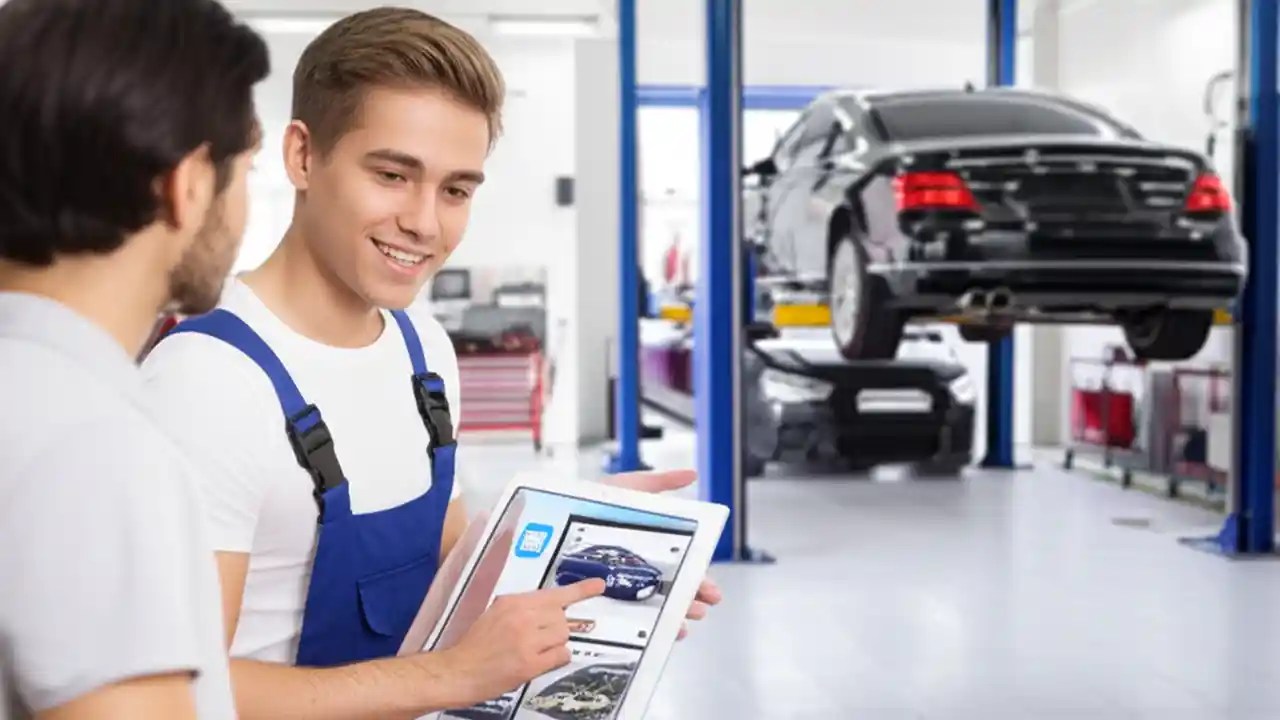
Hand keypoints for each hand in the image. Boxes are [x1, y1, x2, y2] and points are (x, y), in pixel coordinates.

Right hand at [438, 578, 604, 705]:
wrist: (458, 671)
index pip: (554, 594)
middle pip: (562, 617)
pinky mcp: (530, 663)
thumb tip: (551, 608)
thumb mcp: (496, 613)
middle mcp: (522, 617)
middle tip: (536, 639)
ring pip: (564, 635)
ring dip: (554, 645)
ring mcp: (528, 640)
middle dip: (555, 629)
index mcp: (513, 602)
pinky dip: (555, 659)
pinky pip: (561, 655)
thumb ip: (522, 608)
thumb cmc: (476, 645)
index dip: (580, 590)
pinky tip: (537, 662)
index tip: (600, 585)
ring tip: (533, 651)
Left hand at [600, 468, 723, 638]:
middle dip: (692, 600)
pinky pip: (629, 620)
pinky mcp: (602, 599)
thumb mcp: (631, 487)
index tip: (710, 589)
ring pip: (656, 606)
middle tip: (703, 606)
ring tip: (688, 616)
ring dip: (677, 614)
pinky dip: (650, 627)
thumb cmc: (595, 501)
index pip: (680, 568)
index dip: (698, 579)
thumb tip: (691, 475)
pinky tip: (664, 630)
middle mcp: (638, 568)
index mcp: (651, 548)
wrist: (556, 516)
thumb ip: (662, 482)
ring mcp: (621, 586)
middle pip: (672, 590)